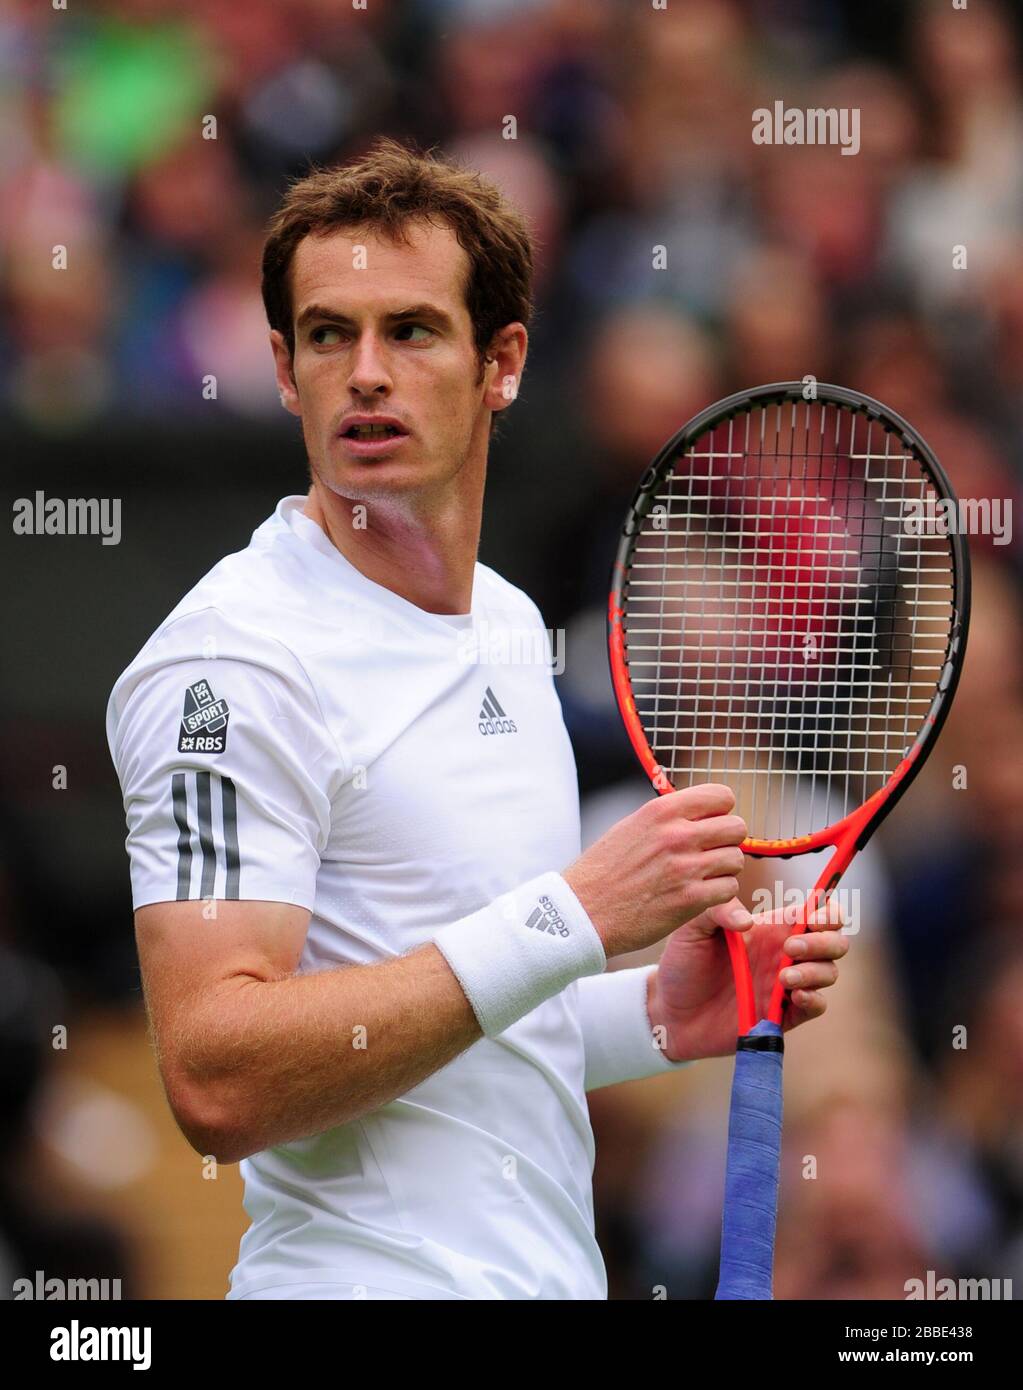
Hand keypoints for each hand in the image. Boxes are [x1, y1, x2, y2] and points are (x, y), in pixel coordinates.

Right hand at [563, 785, 747, 958]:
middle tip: (709, 855)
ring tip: (699, 877)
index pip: (721, 796)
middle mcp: (676, 834)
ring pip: (736, 859)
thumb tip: (703, 812)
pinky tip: (697, 895)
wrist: (583, 912)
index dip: (721, 812)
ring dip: (723, 870)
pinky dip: (718, 894)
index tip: (710, 825)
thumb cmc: (604, 871)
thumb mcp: (632, 826)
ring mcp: (685, 867)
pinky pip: (729, 889)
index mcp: (661, 811)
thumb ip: (668, 817)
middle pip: (736, 828)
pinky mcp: (690, 899)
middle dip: (726, 841)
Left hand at [647, 896, 849, 1062]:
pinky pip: (817, 1006)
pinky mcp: (782, 1015)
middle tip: (791, 946)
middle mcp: (784, 954)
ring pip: (830, 973)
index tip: (813, 917)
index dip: (826, 912)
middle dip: (824, 941)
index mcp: (770, 928)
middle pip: (834, 942)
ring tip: (783, 976)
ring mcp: (786, 986)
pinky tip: (793, 995)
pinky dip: (814, 998)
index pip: (817, 913)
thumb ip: (717, 909)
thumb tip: (748, 920)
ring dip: (816, 970)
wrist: (669, 1011)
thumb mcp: (692, 927)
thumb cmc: (683, 964)